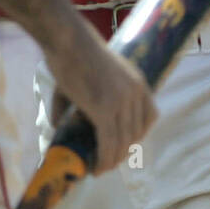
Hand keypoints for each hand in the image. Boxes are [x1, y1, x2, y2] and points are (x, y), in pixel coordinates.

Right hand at [45, 29, 156, 175]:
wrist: (68, 39)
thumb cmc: (75, 52)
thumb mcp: (92, 77)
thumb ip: (85, 100)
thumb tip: (58, 125)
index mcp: (138, 82)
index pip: (150, 117)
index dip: (138, 135)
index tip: (124, 145)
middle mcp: (135, 93)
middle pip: (136, 133)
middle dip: (122, 152)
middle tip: (106, 162)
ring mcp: (121, 102)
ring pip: (122, 142)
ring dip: (111, 161)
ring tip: (98, 169)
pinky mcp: (104, 110)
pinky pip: (108, 143)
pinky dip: (103, 159)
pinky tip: (94, 167)